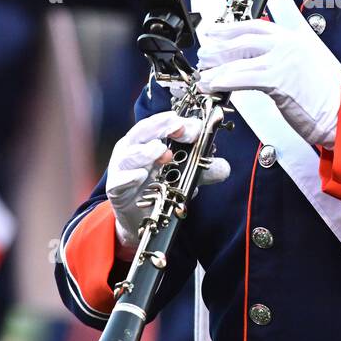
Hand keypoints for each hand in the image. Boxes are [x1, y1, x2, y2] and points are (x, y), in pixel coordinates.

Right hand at [106, 110, 228, 248]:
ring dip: (145, 151)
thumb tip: (224, 168)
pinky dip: (128, 177)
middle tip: (177, 126)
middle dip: (160, 127)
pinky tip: (139, 176)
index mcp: (147, 140)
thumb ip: (203, 171)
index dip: (176, 121)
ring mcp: (122, 169)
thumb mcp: (185, 177)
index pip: (160, 124)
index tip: (194, 126)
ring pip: (129, 155)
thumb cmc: (159, 187)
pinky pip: (118, 182)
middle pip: (142, 132)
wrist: (141, 219)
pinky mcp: (115, 190)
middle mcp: (132, 150)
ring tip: (160, 150)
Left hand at [196, 18, 340, 148]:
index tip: (215, 32)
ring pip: (241, 58)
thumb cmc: (324, 101)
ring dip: (218, 67)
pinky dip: (226, 80)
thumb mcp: (300, 71)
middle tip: (204, 54)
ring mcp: (285, 60)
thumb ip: (277, 62)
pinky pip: (245, 77)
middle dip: (219, 46)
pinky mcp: (280, 79)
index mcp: (295, 40)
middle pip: (245, 38)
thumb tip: (248, 64)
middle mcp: (290, 45)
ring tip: (205, 74)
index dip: (231, 28)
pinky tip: (215, 85)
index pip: (257, 26)